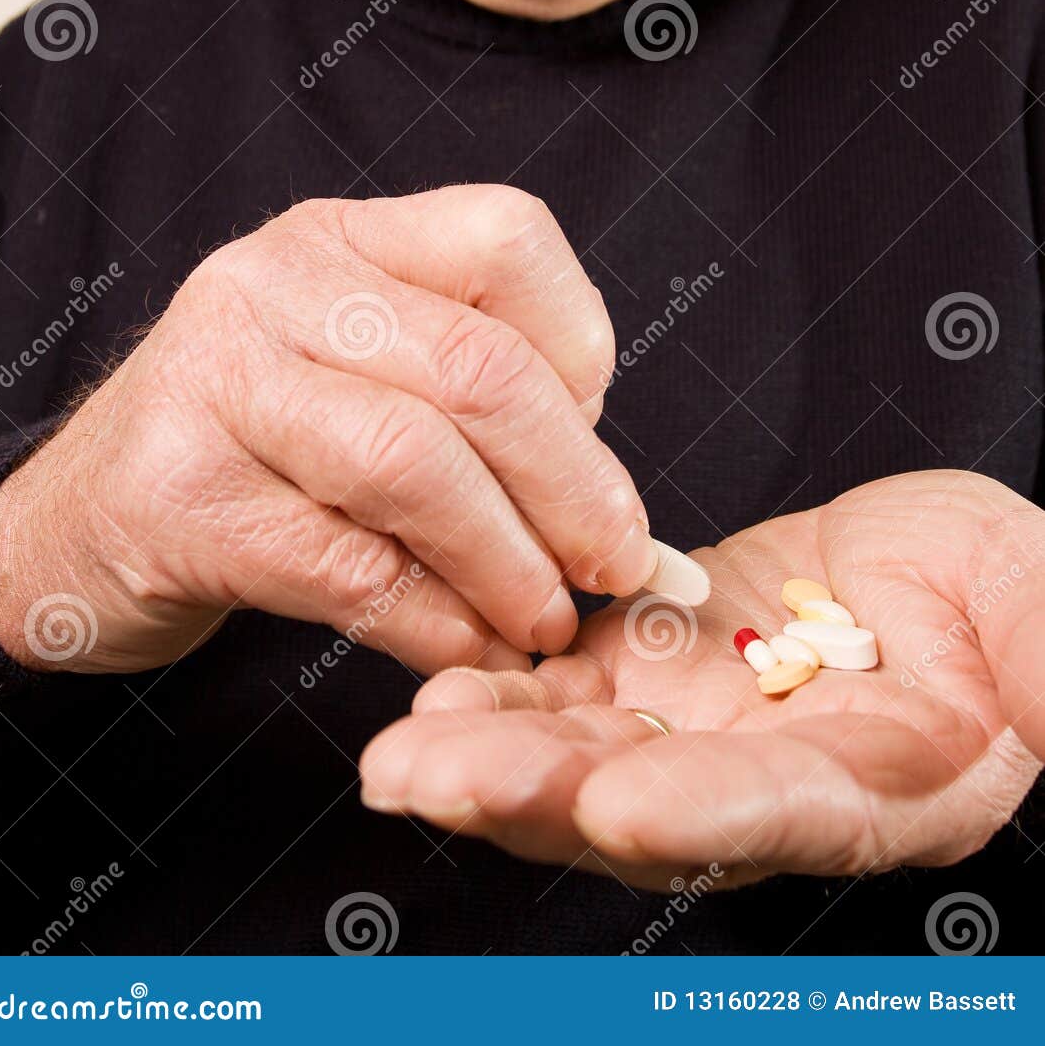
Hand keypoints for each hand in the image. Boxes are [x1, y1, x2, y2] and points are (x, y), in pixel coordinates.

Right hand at [0, 187, 654, 675]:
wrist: (79, 516)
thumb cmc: (252, 446)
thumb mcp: (356, 375)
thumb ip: (471, 407)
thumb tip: (612, 516)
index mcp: (342, 238)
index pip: (508, 241)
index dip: (583, 351)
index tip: (597, 445)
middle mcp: (275, 284)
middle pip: (478, 369)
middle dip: (574, 487)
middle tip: (615, 567)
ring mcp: (216, 382)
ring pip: (413, 464)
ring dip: (506, 563)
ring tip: (543, 621)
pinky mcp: (180, 498)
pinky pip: (345, 564)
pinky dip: (429, 621)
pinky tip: (463, 648)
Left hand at [360, 471, 1044, 891]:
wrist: (950, 574)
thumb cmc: (1015, 603)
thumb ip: (1044, 673)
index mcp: (881, 788)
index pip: (787, 811)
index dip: (707, 815)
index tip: (626, 807)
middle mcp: (767, 777)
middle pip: (643, 806)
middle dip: (536, 799)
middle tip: (438, 782)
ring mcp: (702, 721)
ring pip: (582, 750)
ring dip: (490, 753)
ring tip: (408, 748)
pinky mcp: (657, 658)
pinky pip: (568, 681)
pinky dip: (506, 686)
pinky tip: (447, 681)